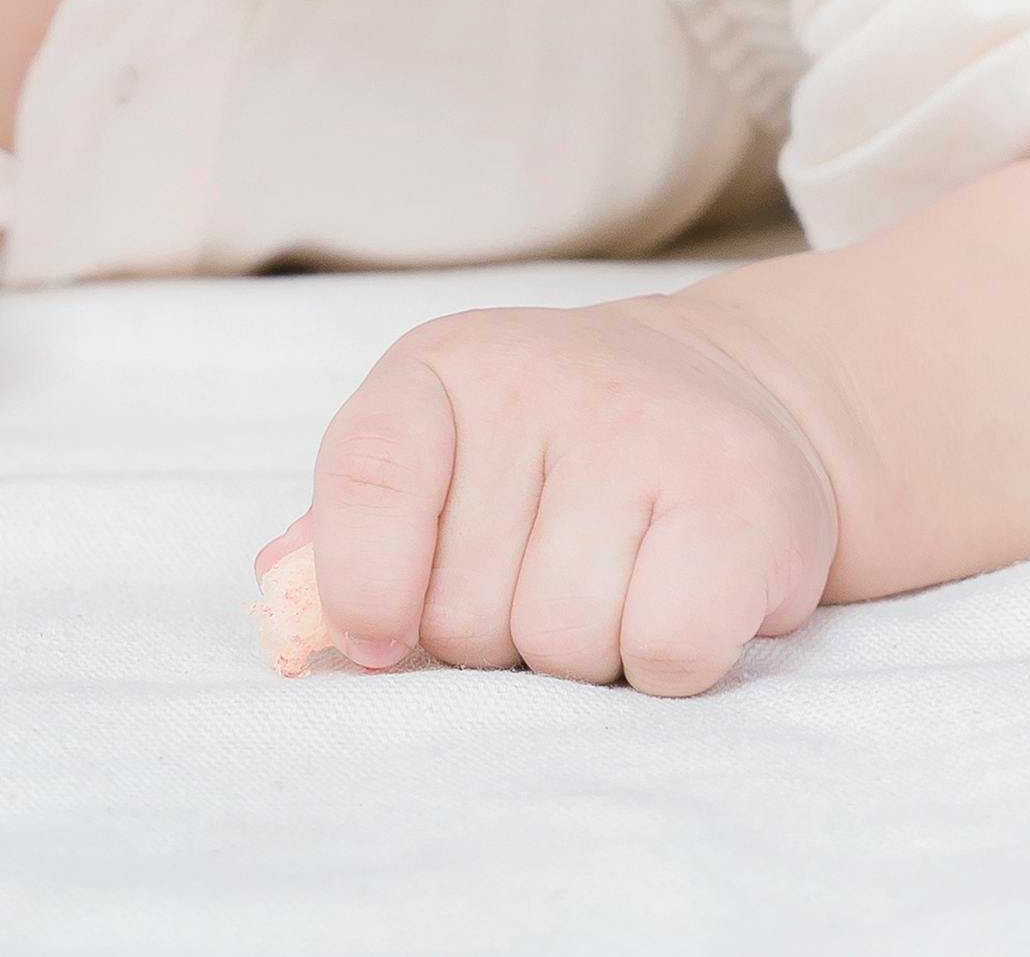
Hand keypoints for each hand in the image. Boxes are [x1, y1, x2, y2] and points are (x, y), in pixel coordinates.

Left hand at [276, 296, 840, 694]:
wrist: (738, 402)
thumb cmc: (560, 462)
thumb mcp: (441, 462)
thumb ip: (352, 532)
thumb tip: (284, 591)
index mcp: (444, 369)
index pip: (367, 475)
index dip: (363, 584)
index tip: (383, 638)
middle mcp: (547, 379)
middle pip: (462, 612)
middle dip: (500, 631)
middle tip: (555, 569)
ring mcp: (651, 429)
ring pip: (563, 643)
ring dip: (589, 650)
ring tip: (624, 577)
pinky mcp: (745, 495)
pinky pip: (667, 651)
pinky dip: (670, 660)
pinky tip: (684, 592)